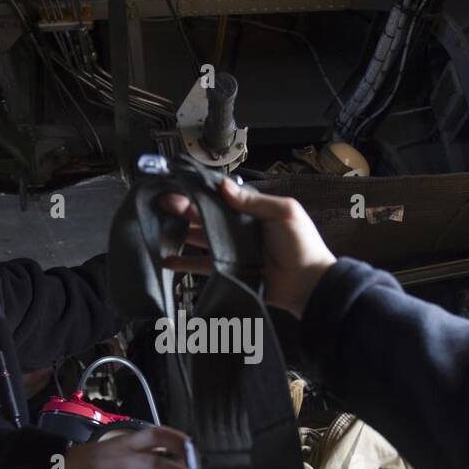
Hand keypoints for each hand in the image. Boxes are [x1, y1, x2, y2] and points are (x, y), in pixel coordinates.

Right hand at [159, 175, 336, 318]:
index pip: (223, 198)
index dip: (203, 192)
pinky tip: (168, 259)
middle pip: (207, 216)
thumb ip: (253, 201)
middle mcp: (240, 229)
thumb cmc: (302, 245)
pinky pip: (204, 265)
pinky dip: (186, 263)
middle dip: (185, 209)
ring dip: (182, 232)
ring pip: (202, 238)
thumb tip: (223, 186)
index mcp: (253, 212)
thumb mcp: (284, 212)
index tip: (181, 185)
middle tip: (163, 202)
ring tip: (160, 225)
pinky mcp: (230, 270)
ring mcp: (233, 250)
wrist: (308, 283)